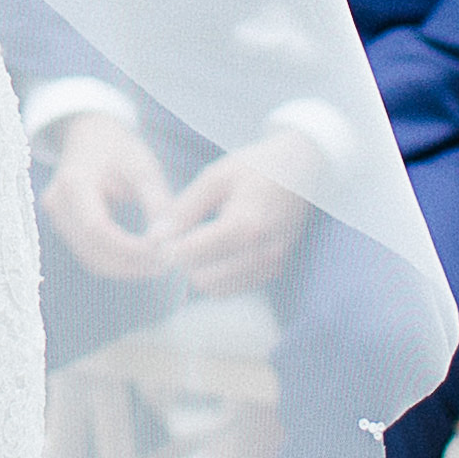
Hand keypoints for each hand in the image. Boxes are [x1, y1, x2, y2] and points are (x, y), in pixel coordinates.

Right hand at [40, 108, 190, 282]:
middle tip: (168, 263)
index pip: (97, 228)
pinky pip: (90, 255)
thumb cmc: (119, 149)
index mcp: (73, 182)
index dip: (129, 248)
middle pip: (93, 250)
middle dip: (132, 264)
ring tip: (159, 263)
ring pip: (91, 259)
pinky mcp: (63, 228)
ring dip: (126, 268)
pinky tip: (142, 259)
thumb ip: (156, 202)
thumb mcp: (143, 167)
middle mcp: (57, 203)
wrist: (91, 137)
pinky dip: (117, 263)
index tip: (162, 252)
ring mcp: (56, 218)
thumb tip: (169, 239)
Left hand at [158, 131, 317, 294]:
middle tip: (175, 240)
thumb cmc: (256, 167)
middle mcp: (262, 252)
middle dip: (183, 264)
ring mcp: (273, 264)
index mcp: (245, 225)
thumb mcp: (214, 178)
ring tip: (194, 244)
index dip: (168, 249)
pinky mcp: (276, 270)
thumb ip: (184, 209)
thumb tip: (156, 237)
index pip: (193, 254)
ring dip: (200, 273)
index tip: (160, 236)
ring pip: (218, 290)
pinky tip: (214, 251)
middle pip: (203, 279)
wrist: (302, 169)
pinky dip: (218, 276)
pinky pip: (235, 288)